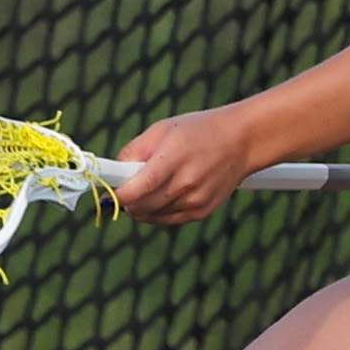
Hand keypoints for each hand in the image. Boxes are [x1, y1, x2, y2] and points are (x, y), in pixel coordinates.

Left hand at [110, 105, 263, 223]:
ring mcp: (196, 200)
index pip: (139, 187)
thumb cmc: (199, 131)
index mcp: (174, 159)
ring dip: (140, 207)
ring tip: (143, 188)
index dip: (119, 194)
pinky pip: (168, 219)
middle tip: (122, 189)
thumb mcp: (162, 129)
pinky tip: (159, 196)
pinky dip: (156, 212)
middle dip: (126, 201)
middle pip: (142, 206)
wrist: (242, 141)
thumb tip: (113, 170)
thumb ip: (134, 150)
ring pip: (153, 216)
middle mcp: (186, 183)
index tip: (108, 191)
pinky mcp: (202, 211)